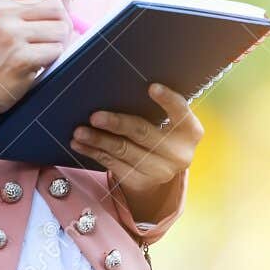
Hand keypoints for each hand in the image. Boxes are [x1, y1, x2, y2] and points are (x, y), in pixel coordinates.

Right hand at [0, 0, 72, 114]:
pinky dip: (52, 57)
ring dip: (58, 41)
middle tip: (50, 34)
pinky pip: (56, 50)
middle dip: (61, 21)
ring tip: (41, 48)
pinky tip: (37, 61)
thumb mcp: (12, 13)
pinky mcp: (20, 57)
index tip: (53, 10)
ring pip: (61, 27)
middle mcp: (0, 11)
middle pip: (56, 4)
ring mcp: (9, 34)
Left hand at [71, 83, 202, 218]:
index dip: (167, 100)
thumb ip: (154, 108)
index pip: (181, 112)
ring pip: (123, 151)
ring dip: (98, 140)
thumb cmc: (161, 133)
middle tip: (95, 116)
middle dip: (117, 124)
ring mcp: (159, 171)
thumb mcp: (168, 121)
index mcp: (190, 131)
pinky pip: (112, 165)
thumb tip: (117, 88)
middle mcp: (178, 154)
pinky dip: (94, 152)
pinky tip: (80, 144)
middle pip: (143, 133)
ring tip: (79, 131)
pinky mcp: (140, 182)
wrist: (161, 170)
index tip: (151, 87)